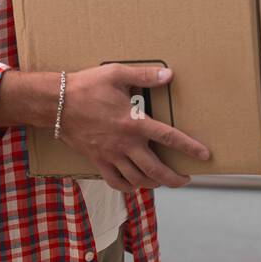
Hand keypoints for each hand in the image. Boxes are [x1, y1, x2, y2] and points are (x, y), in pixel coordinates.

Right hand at [57, 63, 210, 192]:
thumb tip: (168, 75)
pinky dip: (128, 187)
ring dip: (154, 184)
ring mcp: (111, 155)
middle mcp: (125, 144)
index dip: (189, 147)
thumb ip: (145, 75)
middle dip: (174, 178)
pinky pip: (116, 182)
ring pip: (138, 180)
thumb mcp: (117, 74)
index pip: (169, 137)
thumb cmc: (87, 86)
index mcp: (134, 122)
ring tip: (164, 182)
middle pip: (156, 170)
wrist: (56, 103)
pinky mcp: (97, 161)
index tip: (204, 155)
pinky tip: (135, 185)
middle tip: (185, 179)